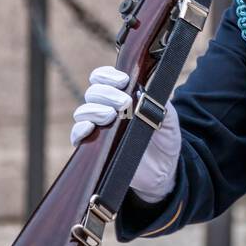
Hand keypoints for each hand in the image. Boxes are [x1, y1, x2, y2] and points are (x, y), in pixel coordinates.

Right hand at [71, 65, 181, 202]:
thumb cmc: (164, 139)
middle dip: (106, 93)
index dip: (108, 76)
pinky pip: (77, 135)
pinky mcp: (94, 149)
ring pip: (83, 111)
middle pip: (93, 93)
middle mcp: (106, 110)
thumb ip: (157, 102)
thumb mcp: (168, 118)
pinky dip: (80, 129)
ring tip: (111, 116)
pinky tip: (90, 128)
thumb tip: (141, 91)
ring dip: (94, 109)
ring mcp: (99, 129)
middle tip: (124, 103)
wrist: (165, 169)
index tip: (123, 81)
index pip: (103, 78)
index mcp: (121, 97)